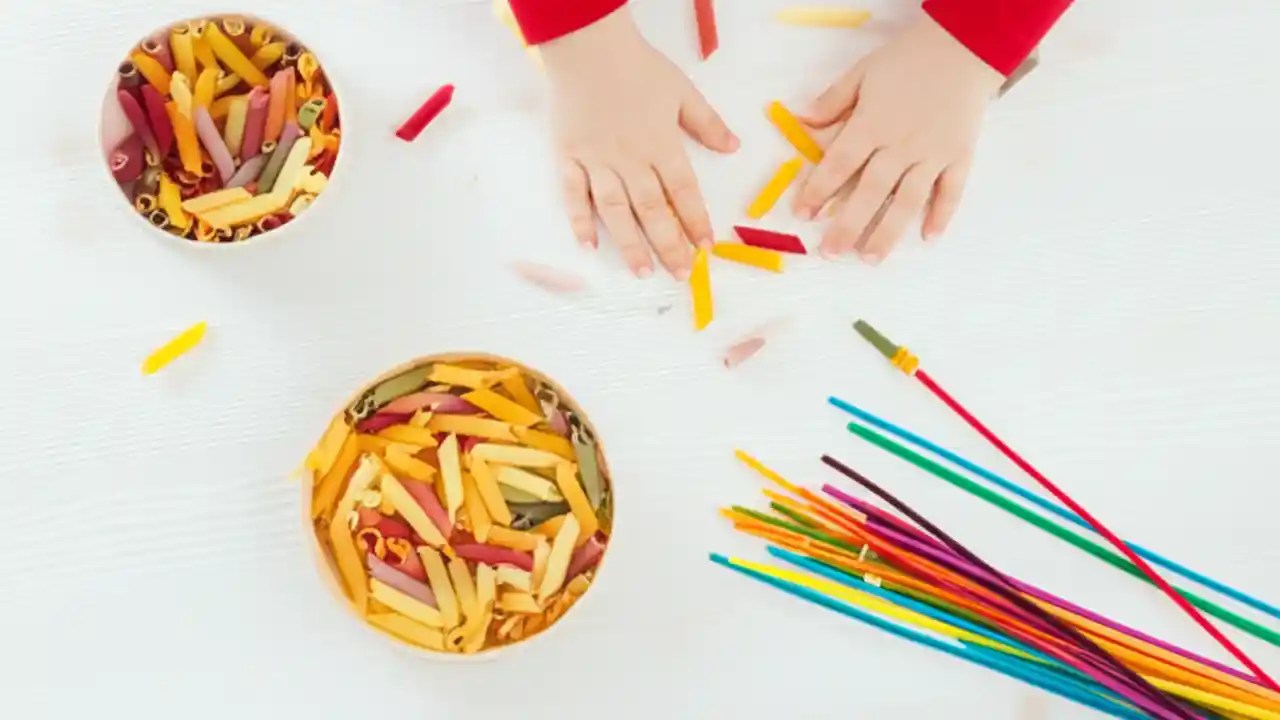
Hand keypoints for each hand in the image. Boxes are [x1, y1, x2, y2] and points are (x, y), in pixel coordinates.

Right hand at [542, 8, 737, 278]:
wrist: (587, 47)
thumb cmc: (636, 66)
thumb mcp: (682, 90)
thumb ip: (707, 123)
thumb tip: (734, 148)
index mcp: (661, 144)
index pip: (683, 192)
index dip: (695, 221)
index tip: (705, 247)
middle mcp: (631, 160)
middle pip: (653, 211)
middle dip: (669, 246)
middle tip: (680, 274)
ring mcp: (597, 162)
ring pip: (616, 211)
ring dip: (630, 245)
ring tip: (642, 272)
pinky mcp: (569, 157)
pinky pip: (574, 195)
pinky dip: (580, 221)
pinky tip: (589, 245)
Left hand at [793, 16, 1004, 262]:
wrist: (964, 47)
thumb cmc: (908, 59)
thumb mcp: (862, 72)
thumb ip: (832, 101)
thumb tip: (800, 122)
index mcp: (873, 124)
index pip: (839, 164)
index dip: (818, 191)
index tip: (802, 214)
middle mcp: (901, 145)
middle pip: (870, 193)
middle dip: (847, 226)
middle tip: (830, 253)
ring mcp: (933, 155)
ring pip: (908, 202)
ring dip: (888, 233)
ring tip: (870, 259)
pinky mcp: (960, 157)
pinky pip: (951, 192)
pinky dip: (941, 216)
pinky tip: (928, 239)